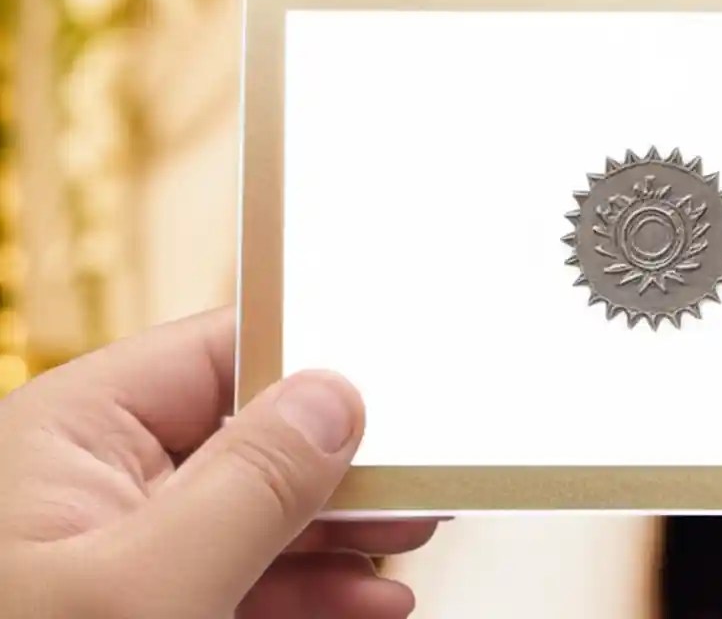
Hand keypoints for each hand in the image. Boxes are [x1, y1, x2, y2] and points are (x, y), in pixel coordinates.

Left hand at [0, 308, 438, 618]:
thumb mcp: (150, 585)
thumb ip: (251, 482)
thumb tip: (332, 398)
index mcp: (71, 435)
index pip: (214, 357)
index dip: (307, 365)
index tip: (392, 387)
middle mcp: (92, 482)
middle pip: (247, 440)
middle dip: (339, 466)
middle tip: (420, 477)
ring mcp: (115, 554)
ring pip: (252, 517)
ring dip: (338, 536)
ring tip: (409, 541)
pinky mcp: (138, 610)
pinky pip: (239, 580)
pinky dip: (308, 592)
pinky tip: (364, 602)